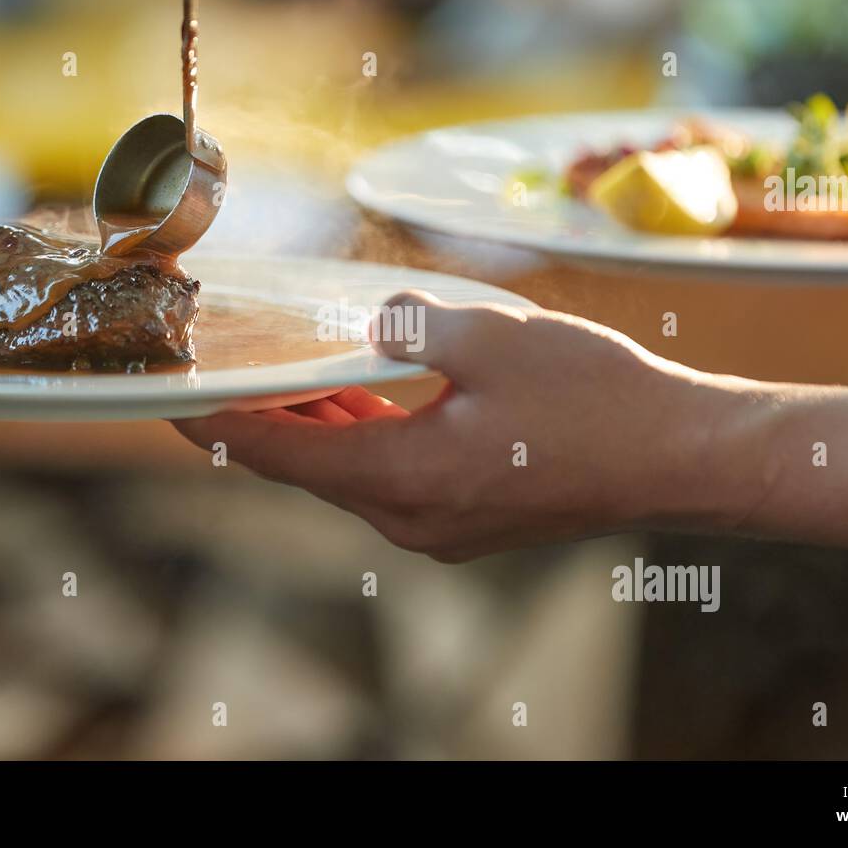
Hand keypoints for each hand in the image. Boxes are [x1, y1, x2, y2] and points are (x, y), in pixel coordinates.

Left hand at [174, 292, 745, 560]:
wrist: (680, 458)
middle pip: (308, 464)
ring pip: (351, 470)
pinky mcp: (469, 520)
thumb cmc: (598, 400)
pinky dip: (364, 435)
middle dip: (264, 414)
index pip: (277, 450)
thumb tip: (377, 320)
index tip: (167, 398)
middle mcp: (411, 517)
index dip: (215, 422)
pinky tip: (362, 393)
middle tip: (224, 365)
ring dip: (318, 422)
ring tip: (288, 369)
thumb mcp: (494, 338)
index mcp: (403, 477)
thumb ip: (414, 324)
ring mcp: (441, 528)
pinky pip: (391, 476)